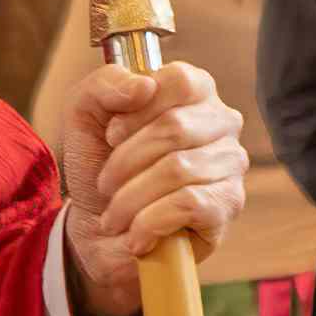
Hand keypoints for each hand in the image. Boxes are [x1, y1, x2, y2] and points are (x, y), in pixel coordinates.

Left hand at [59, 56, 248, 315]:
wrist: (98, 230)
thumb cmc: (100, 164)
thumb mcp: (84, 114)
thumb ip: (104, 84)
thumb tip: (143, 86)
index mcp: (193, 91)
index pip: (180, 81)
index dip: (135, 111)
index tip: (111, 135)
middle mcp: (221, 122)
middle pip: (175, 127)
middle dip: (124, 161)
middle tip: (106, 183)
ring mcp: (230, 164)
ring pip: (177, 170)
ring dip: (130, 197)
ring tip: (115, 213)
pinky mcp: (228, 205)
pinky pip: (188, 204)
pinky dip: (149, 222)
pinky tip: (136, 234)